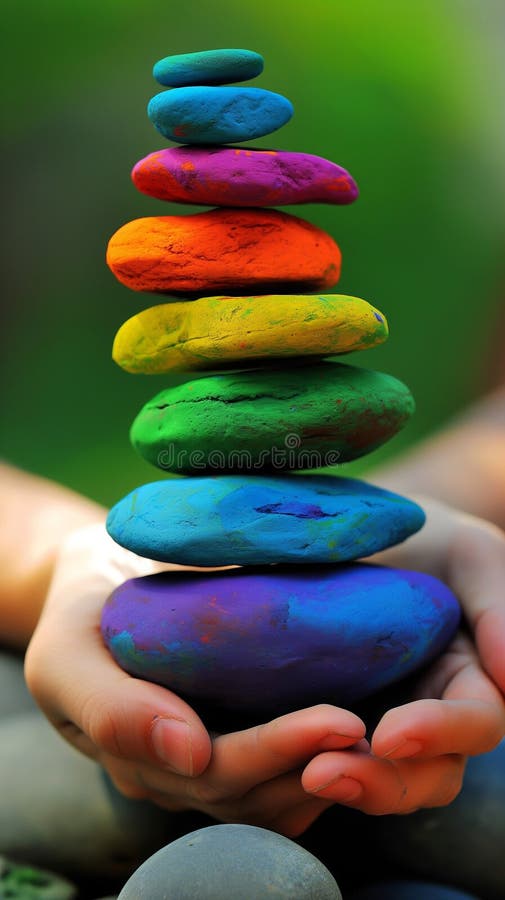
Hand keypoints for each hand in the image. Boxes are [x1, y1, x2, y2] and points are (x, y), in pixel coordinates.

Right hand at [24, 523, 365, 835]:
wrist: (97, 576)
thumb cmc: (82, 609)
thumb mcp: (67, 654)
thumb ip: (110, 710)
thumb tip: (188, 753)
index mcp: (138, 758)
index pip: (217, 775)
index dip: (279, 753)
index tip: (339, 722)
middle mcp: (177, 771)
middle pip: (255, 793)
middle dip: (314, 763)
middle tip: (370, 725)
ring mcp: (205, 754)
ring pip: (274, 793)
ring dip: (327, 771)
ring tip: (378, 737)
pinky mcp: (233, 727)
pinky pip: (281, 765)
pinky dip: (321, 756)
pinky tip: (360, 729)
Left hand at [301, 497, 504, 813]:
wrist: (367, 527)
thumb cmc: (430, 536)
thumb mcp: (470, 553)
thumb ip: (498, 607)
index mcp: (472, 682)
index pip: (475, 725)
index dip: (438, 735)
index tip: (390, 734)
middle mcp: (430, 715)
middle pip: (427, 777)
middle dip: (383, 784)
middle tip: (323, 773)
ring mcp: (378, 720)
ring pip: (376, 779)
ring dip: (344, 784)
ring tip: (300, 773)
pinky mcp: (327, 717)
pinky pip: (322, 753)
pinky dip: (303, 761)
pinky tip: (272, 758)